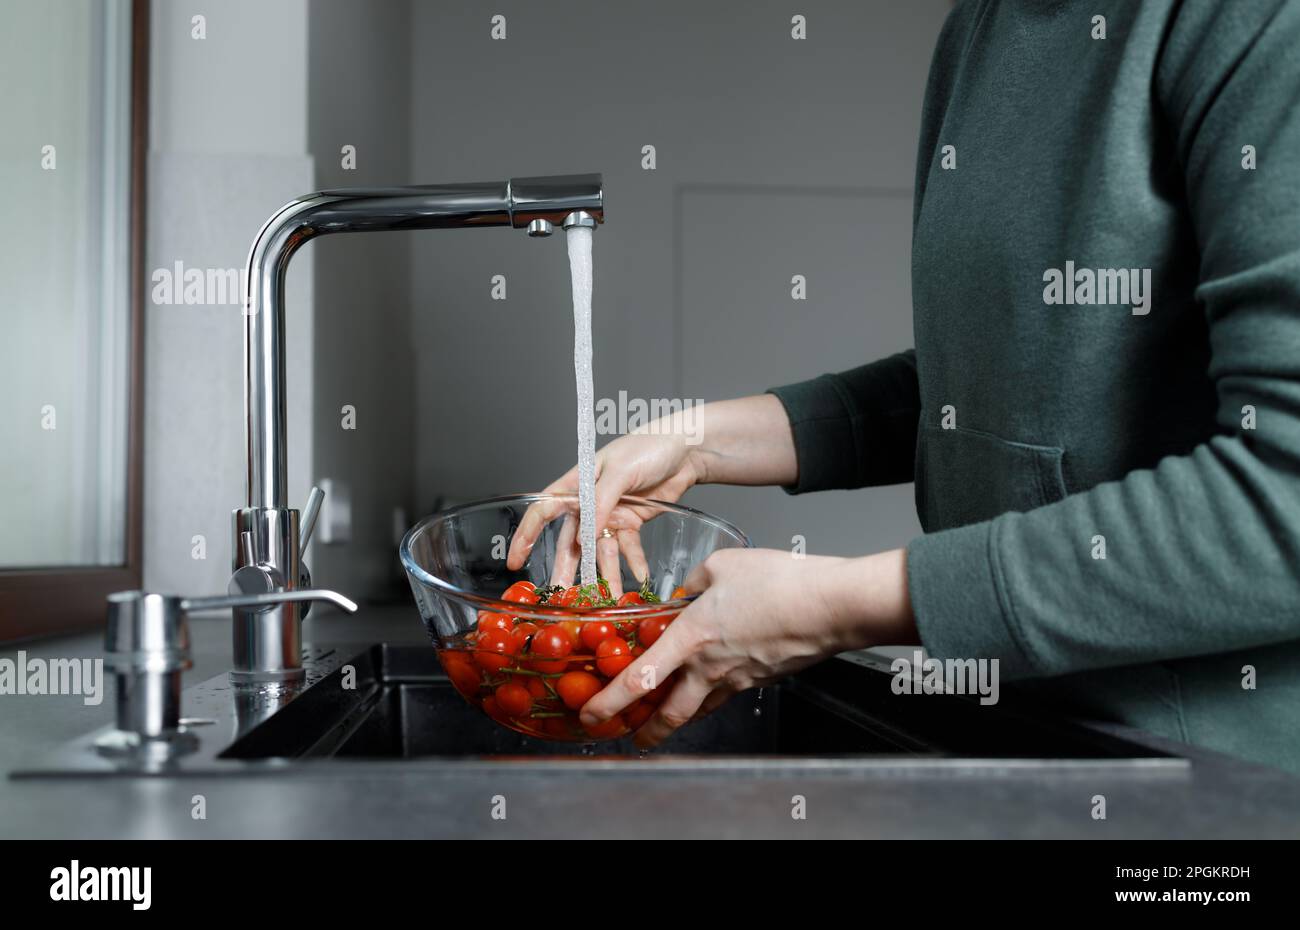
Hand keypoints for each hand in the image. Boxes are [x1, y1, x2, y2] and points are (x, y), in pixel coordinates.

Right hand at [506, 430, 702, 586]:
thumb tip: (584, 535)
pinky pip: (628, 548)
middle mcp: (590, 503)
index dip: (526, 535)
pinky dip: (633, 563)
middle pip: (571, 541)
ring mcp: (610, 515)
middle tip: (563, 595)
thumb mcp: (621, 470)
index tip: (516, 561)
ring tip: (608, 597)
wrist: (686, 448)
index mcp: (577, 484)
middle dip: (567, 568)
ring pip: (600, 551)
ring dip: (604, 574)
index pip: (544, 510)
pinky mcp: (632, 523)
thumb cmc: (649, 446)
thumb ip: (601, 501)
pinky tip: (640, 576)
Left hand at [578, 546, 915, 747]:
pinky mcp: (761, 678)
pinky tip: (709, 687)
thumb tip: (688, 588)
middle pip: (669, 712)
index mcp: (693, 636)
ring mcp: (739, 677)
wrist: (832, 607)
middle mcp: (711, 666)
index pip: (641, 676)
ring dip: (675, 721)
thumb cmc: (782, 582)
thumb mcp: (725, 563)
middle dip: (644, 730)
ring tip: (660, 726)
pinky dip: (710, 697)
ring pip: (699, 708)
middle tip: (627, 738)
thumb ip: (697, 578)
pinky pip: (726, 693)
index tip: (591, 713)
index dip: (611, 700)